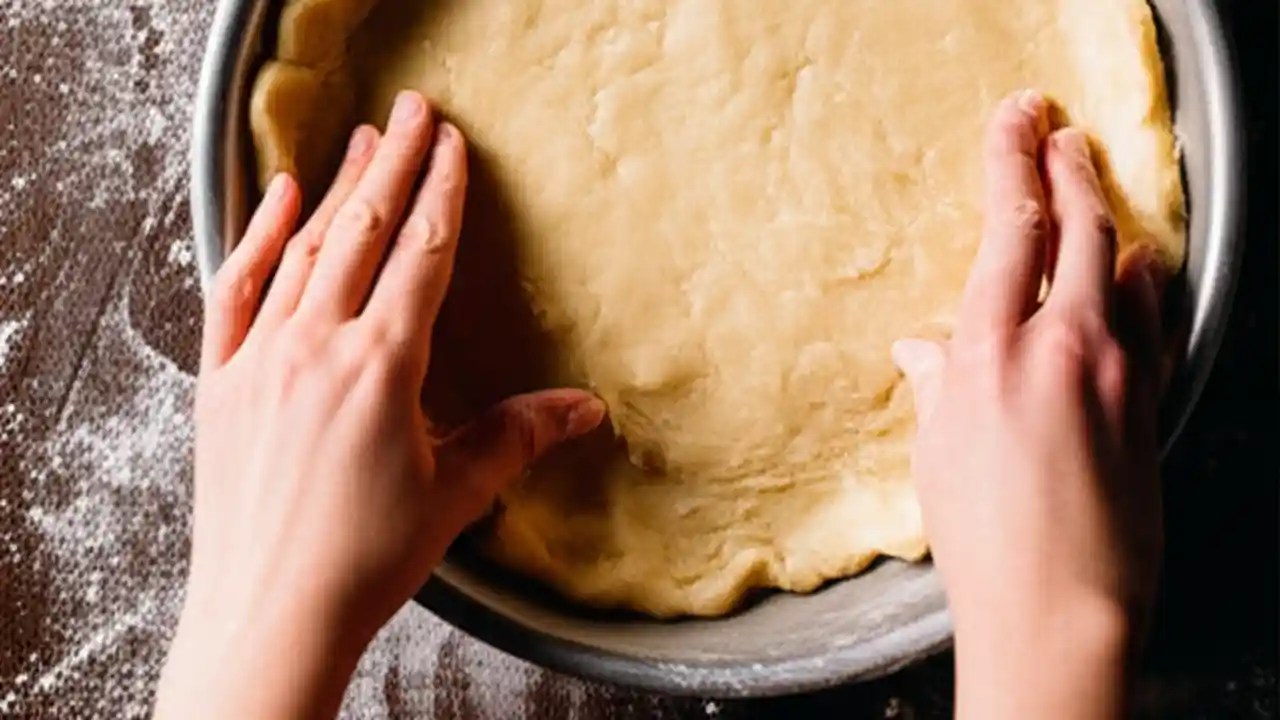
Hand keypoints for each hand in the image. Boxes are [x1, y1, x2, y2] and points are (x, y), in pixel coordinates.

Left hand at [155, 91, 604, 718]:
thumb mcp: (457, 493)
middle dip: (395, 163)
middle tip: (414, 109)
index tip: (453, 144)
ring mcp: (261, 358)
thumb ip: (520, 434)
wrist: (271, 613)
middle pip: (365, 232)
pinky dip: (256, 238)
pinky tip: (276, 198)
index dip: (442, 192)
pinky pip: (234, 291)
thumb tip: (587, 407)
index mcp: (382, 366)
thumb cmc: (367, 559)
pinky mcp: (221, 381)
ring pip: (305, 250)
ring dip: (338, 190)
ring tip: (364, 141)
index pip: (420, 255)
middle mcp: (317, 346)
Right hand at [893, 91, 1167, 719]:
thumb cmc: (983, 541)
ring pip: (1123, 268)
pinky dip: (1147, 284)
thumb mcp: (934, 456)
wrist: (1061, 607)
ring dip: (1108, 219)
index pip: (1007, 231)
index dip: (1011, 162)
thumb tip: (919, 352)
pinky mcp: (1149, 404)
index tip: (1015, 121)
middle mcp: (1057, 347)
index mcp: (985, 353)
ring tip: (1096, 189)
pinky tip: (1143, 268)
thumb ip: (933, 388)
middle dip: (1067, 166)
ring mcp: (1115, 373)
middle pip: (1074, 230)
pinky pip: (1155, 322)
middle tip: (1058, 129)